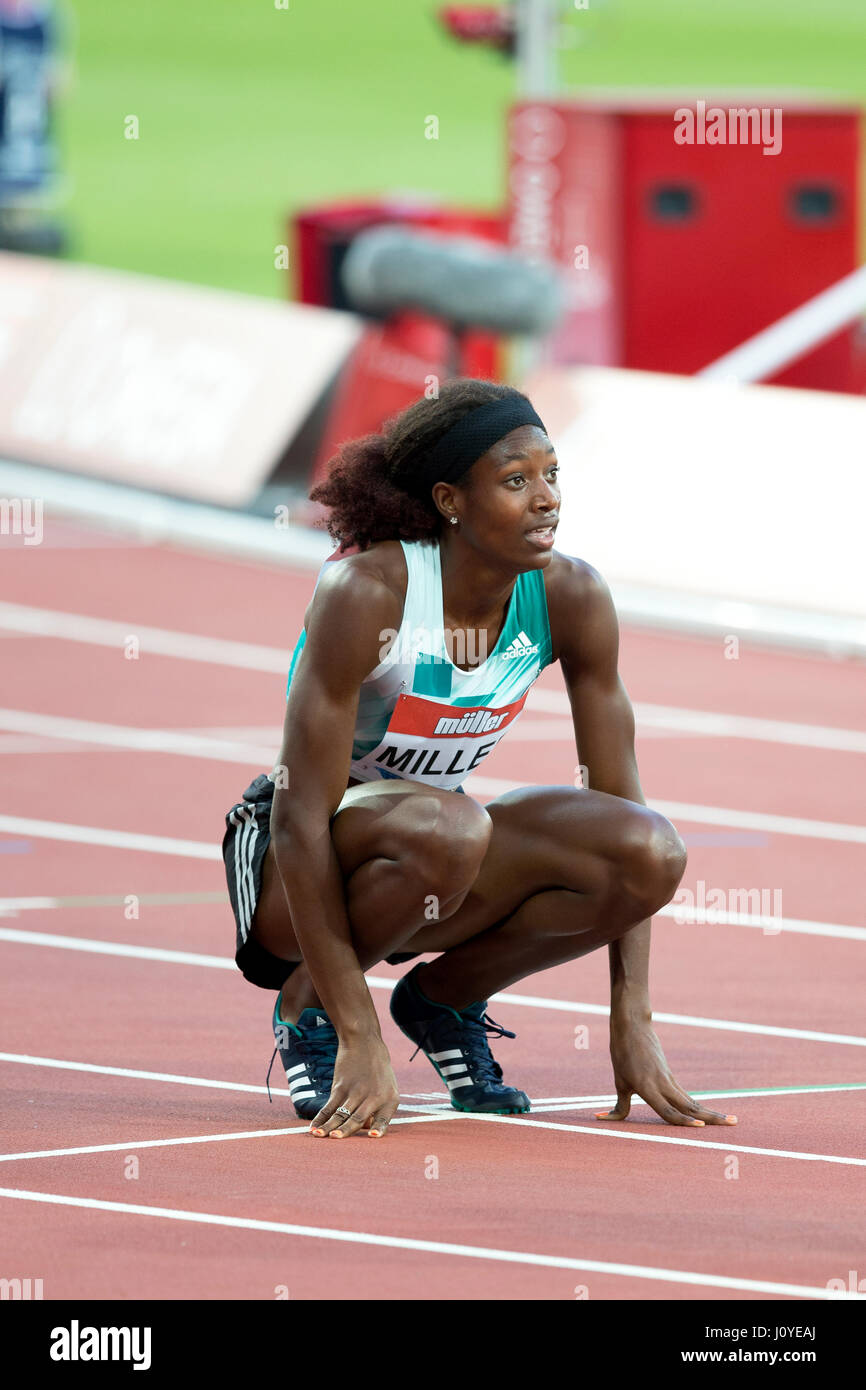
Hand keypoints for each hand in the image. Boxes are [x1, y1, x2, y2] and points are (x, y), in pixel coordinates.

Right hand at [309, 1035, 399, 1138]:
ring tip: (319, 1136)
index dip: (379, 1128)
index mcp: (390, 1099)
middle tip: (336, 1139)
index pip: (384, 1118)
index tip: (373, 1135)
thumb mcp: (386, 1087)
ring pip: (341, 1114)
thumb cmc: (377, 1069)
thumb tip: (364, 1128)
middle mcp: (374, 1096)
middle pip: (358, 1118)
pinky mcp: (341, 1086)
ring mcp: (356, 1091)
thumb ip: (377, 1109)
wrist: (364, 1041)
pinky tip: (314, 1127)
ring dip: (329, 1126)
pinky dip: (321, 1118)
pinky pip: (329, 1106)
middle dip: (346, 1131)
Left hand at [596, 1008, 737, 1126]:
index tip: (700, 1127)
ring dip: (712, 1112)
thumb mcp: (619, 1081)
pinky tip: (709, 1115)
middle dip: (712, 1117)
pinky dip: (699, 1107)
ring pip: (692, 1102)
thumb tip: (604, 1119)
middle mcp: (663, 1084)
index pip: (668, 1110)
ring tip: (731, 1120)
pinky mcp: (671, 1076)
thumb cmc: (622, 1053)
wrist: (632, 1026)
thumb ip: (619, 1105)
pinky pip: (686, 1097)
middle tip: (734, 1124)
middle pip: (690, 1106)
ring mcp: (670, 1080)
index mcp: (648, 1087)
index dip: (683, 1121)